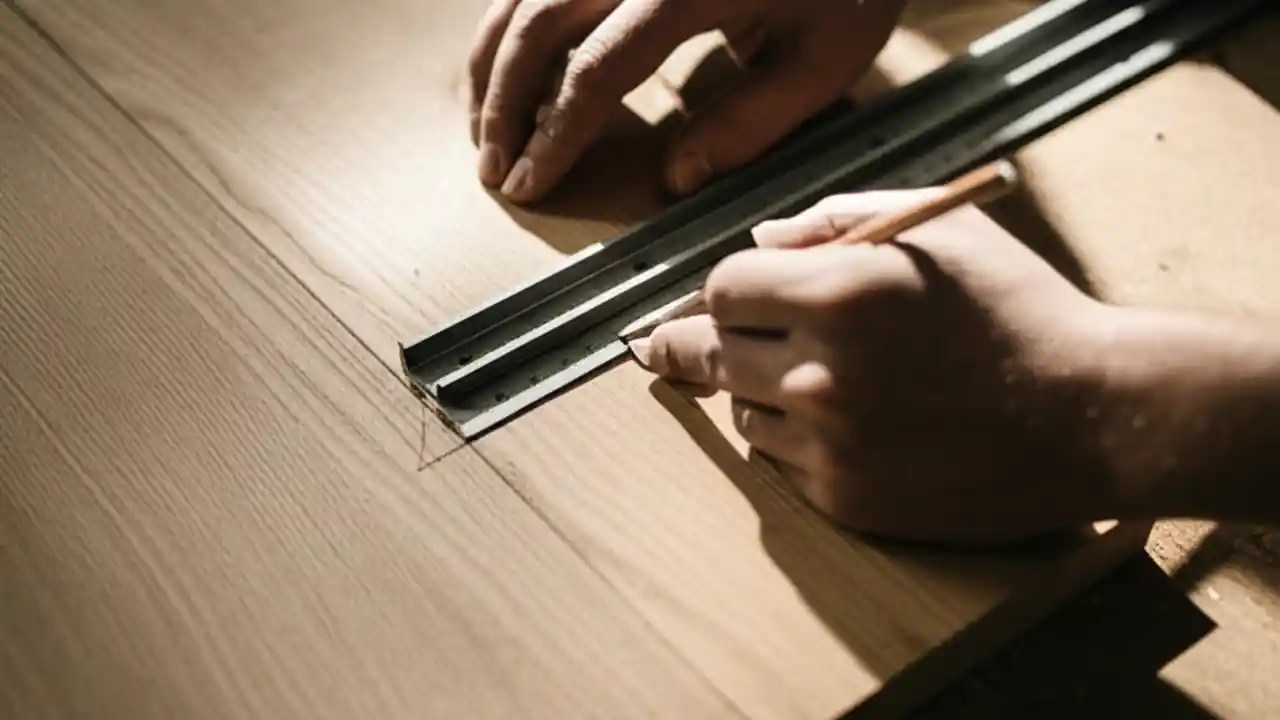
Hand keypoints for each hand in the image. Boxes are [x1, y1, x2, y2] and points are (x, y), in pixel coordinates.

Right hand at [468, 0, 904, 202]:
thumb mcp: (825, 58)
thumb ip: (751, 122)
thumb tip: (675, 179)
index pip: (596, 69)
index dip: (554, 133)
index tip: (528, 184)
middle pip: (538, 21)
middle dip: (503, 101)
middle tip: (493, 168)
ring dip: (493, 59)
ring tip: (484, 127)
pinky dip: (512, 20)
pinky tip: (508, 65)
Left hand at [628, 191, 1130, 542]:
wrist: (1091, 416)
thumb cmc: (1018, 309)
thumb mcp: (938, 227)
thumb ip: (836, 218)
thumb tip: (760, 240)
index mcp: (838, 292)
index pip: (720, 288)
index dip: (726, 288)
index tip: (733, 297)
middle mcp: (819, 371)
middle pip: (708, 354)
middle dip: (702, 343)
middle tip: (676, 346)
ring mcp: (830, 443)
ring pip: (742, 413)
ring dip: (760, 393)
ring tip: (820, 380)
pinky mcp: (846, 498)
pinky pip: (783, 464)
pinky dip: (801, 442)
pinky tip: (855, 425)